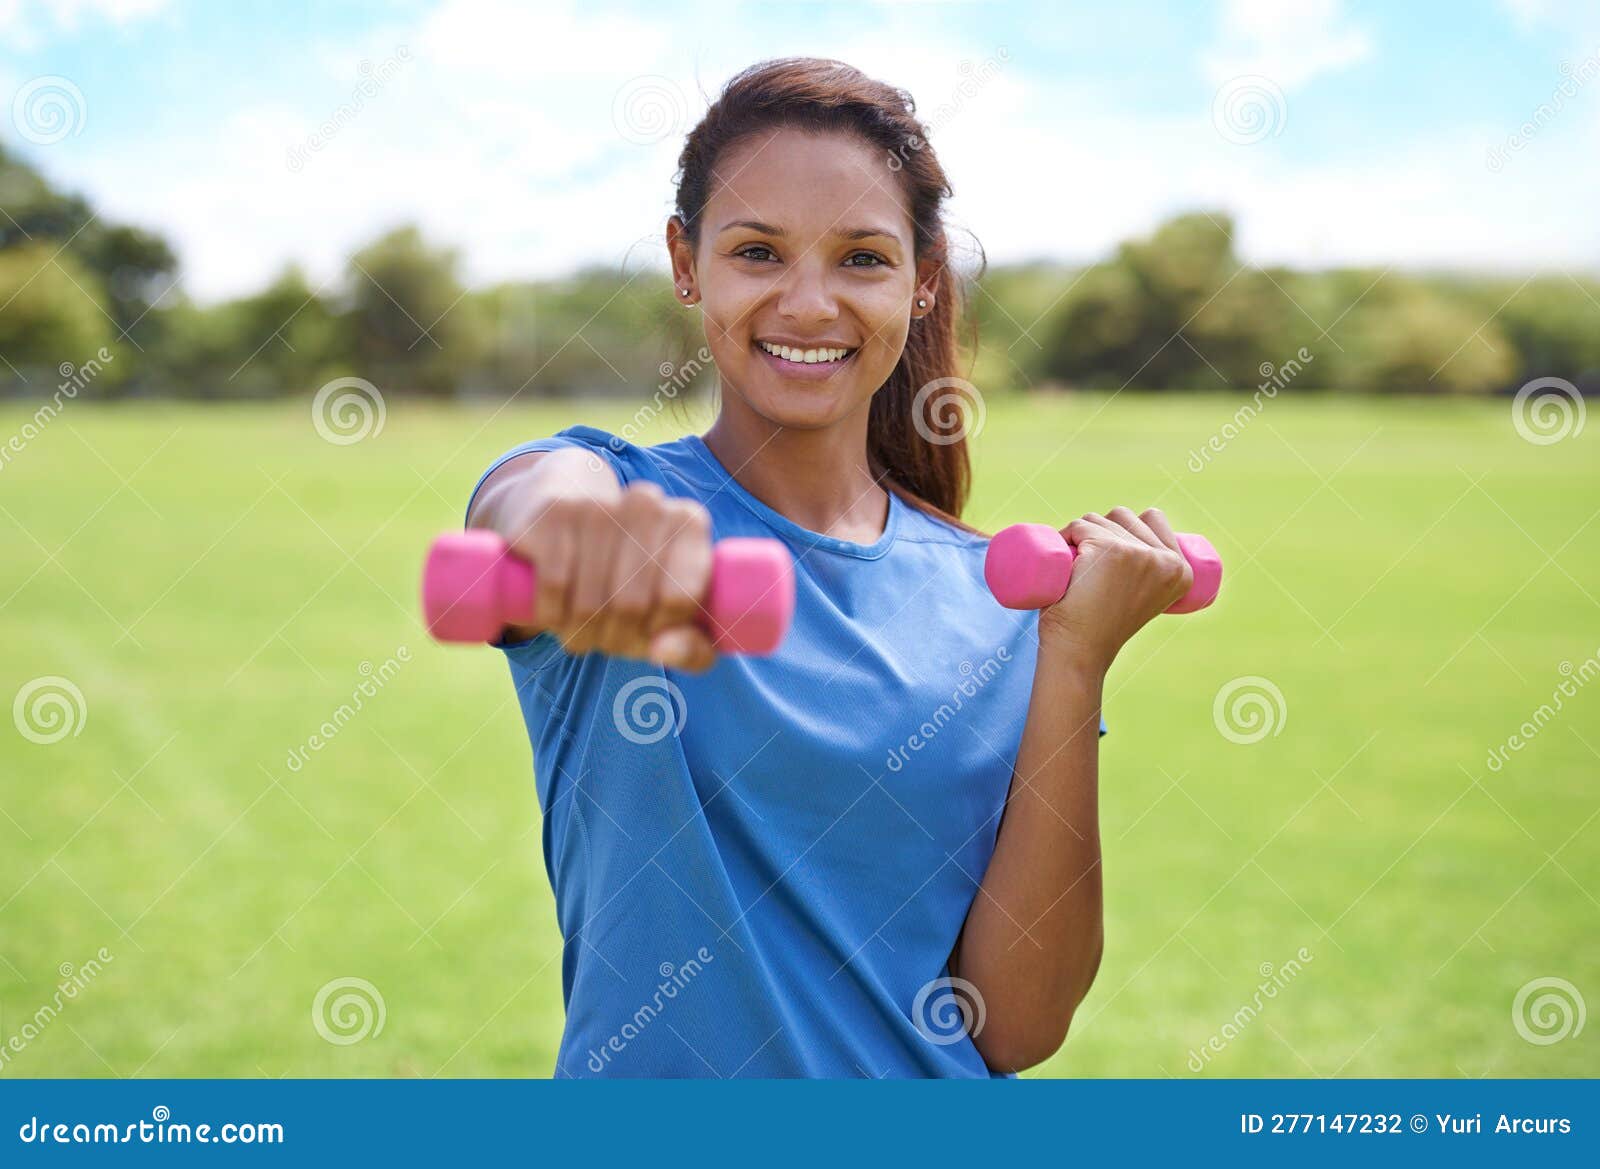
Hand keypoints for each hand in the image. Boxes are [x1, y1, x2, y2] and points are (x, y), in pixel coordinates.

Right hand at [504, 476, 717, 669]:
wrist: (567, 514)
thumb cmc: (629, 575)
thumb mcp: (672, 616)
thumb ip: (691, 647)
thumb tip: (663, 652)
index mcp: (688, 523)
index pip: (678, 599)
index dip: (659, 631)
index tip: (648, 634)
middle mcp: (648, 504)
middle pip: (631, 605)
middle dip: (615, 639)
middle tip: (607, 642)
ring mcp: (598, 505)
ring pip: (590, 602)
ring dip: (581, 634)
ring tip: (581, 633)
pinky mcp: (553, 513)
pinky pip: (555, 586)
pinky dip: (552, 616)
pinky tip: (556, 619)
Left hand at [1037, 506, 1193, 674]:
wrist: (1079, 653)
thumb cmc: (1100, 628)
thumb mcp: (1141, 594)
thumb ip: (1148, 571)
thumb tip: (1142, 529)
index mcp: (1183, 571)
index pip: (1153, 518)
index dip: (1124, 527)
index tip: (1108, 557)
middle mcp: (1167, 560)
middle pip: (1124, 516)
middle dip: (1100, 530)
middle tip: (1087, 568)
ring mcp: (1138, 553)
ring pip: (1098, 519)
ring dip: (1080, 535)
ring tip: (1075, 570)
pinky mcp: (1109, 549)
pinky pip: (1079, 525)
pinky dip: (1065, 536)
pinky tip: (1063, 558)